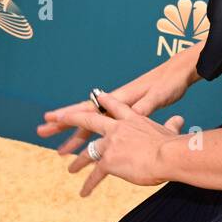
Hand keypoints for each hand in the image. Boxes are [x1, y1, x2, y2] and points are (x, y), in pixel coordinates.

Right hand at [37, 43, 199, 151]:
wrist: (179, 73)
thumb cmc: (168, 82)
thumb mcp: (157, 96)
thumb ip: (142, 106)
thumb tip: (131, 114)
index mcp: (120, 98)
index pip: (88, 108)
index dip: (69, 114)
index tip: (51, 117)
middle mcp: (116, 103)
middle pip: (84, 115)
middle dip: (63, 125)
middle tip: (42, 130)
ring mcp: (121, 109)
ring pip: (92, 124)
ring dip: (75, 135)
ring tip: (60, 148)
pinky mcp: (129, 114)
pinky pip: (105, 128)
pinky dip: (94, 137)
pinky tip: (89, 146)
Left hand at [48, 90, 184, 195]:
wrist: (167, 154)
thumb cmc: (173, 144)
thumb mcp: (169, 130)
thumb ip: (171, 124)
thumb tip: (179, 119)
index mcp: (132, 118)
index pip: (114, 104)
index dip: (104, 101)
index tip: (96, 97)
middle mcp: (116, 127)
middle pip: (89, 120)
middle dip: (71, 119)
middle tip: (55, 118)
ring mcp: (110, 142)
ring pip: (88, 151)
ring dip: (78, 160)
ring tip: (70, 168)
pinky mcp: (108, 160)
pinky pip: (95, 173)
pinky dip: (89, 183)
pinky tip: (84, 192)